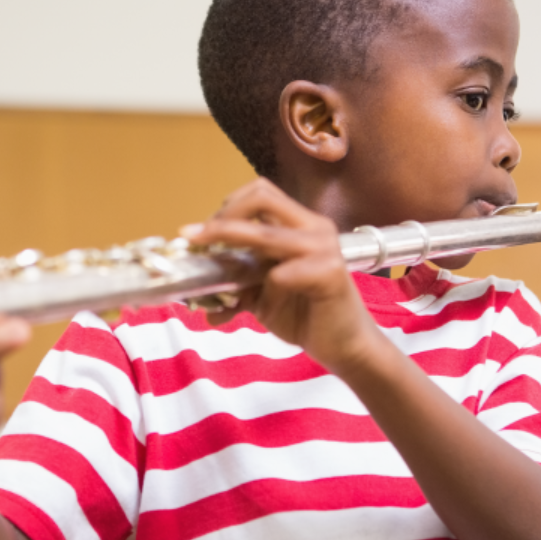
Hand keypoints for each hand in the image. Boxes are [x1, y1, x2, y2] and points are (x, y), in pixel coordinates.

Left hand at [182, 178, 378, 373]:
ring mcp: (323, 247)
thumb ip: (237, 280)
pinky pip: (279, 275)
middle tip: (198, 241)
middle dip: (222, 219)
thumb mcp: (263, 293)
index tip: (201, 235)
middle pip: (260, 196)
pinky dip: (262, 293)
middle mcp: (314, 227)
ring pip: (264, 233)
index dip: (226, 208)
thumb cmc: (306, 315)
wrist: (345, 347)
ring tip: (212, 273)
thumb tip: (194, 286)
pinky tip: (262, 311)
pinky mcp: (328, 273)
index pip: (259, 193)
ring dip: (231, 249)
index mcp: (300, 224)